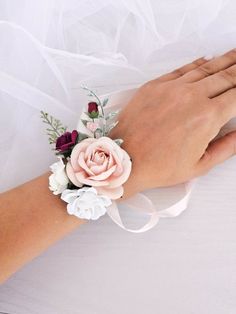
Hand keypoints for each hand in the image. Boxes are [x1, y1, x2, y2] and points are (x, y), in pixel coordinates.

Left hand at [110, 49, 235, 198]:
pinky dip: (198, 63)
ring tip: (234, 56)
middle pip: (226, 76)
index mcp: (207, 117)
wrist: (124, 161)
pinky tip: (207, 59)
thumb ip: (227, 146)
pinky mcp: (154, 86)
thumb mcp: (200, 165)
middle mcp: (191, 97)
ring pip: (206, 68)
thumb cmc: (158, 167)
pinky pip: (182, 69)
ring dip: (224, 60)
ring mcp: (171, 88)